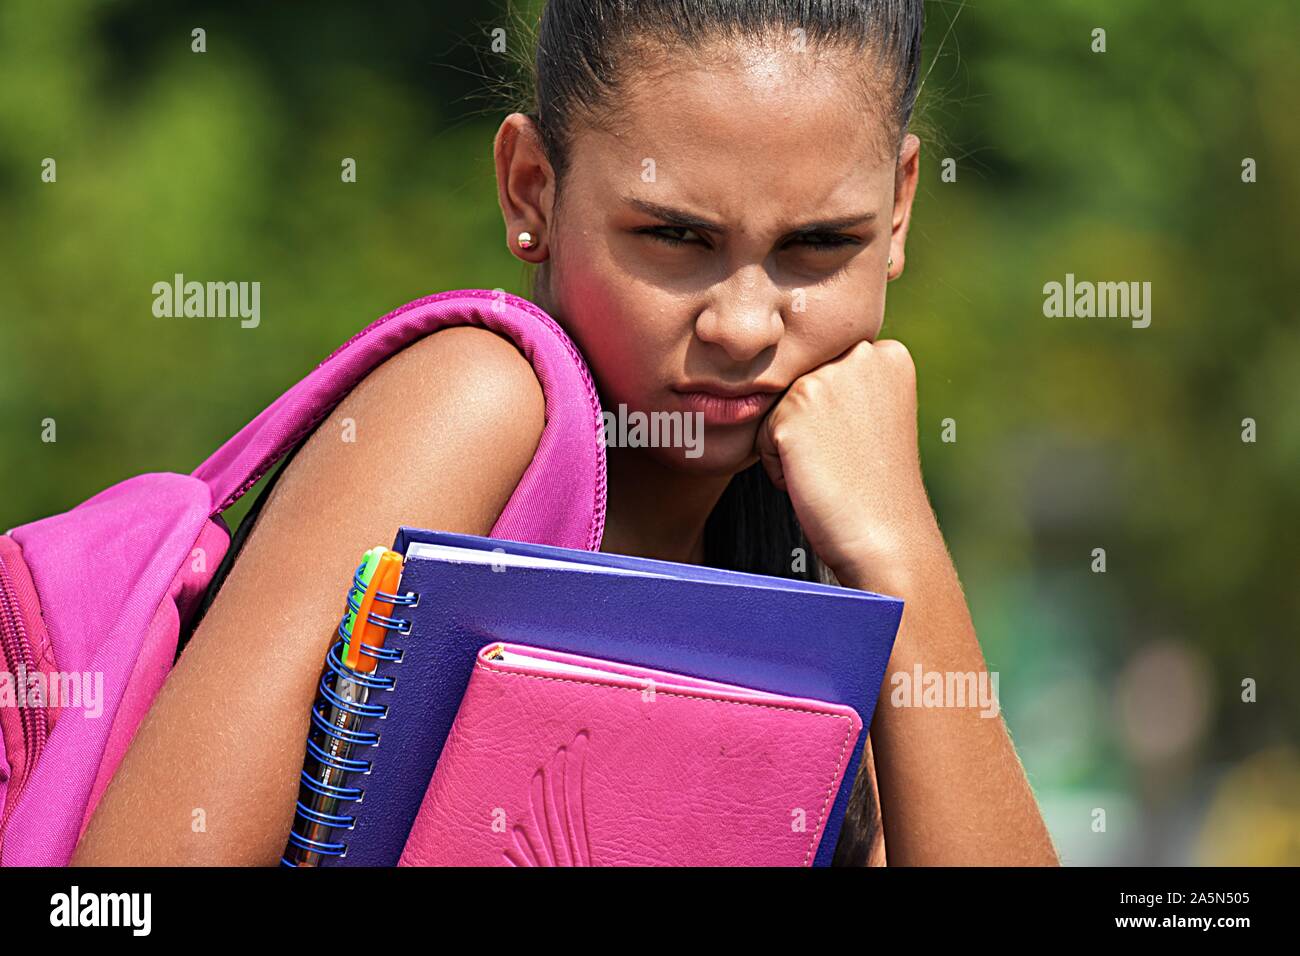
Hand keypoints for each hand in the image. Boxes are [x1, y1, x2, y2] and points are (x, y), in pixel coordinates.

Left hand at [755, 338, 939, 586]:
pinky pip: (762, 438)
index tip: (864, 446)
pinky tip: (817, 478)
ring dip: (795, 447)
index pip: (827, 376)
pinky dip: (779, 467)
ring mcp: (825, 379)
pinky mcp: (793, 409)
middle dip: (813, 429)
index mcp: (888, 354)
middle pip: (801, 389)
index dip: (838, 421)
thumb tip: (798, 375)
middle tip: (848, 460)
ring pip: (778, 411)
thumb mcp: (876, 416)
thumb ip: (847, 384)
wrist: (885, 535)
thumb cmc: (877, 487)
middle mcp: (859, 355)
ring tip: (834, 468)